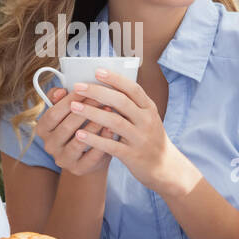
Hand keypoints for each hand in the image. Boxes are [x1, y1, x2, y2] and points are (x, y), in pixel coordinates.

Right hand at [34, 86, 113, 174]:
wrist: (89, 155)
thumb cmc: (79, 125)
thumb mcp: (67, 111)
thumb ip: (61, 98)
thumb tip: (61, 90)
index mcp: (43, 128)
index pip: (54, 113)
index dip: (70, 100)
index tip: (87, 88)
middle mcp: (49, 145)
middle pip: (66, 126)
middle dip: (86, 110)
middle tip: (102, 98)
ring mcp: (63, 159)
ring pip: (78, 141)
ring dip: (94, 125)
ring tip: (109, 111)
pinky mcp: (78, 169)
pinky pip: (91, 156)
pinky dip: (102, 141)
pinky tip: (111, 130)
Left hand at [68, 69, 200, 197]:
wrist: (164, 167)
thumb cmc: (149, 138)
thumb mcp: (147, 118)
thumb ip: (131, 104)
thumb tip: (106, 86)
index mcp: (149, 108)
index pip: (133, 89)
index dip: (115, 79)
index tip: (97, 71)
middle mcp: (147, 121)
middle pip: (121, 102)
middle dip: (97, 92)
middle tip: (78, 87)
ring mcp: (140, 139)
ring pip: (114, 122)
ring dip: (92, 113)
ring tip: (74, 107)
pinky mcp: (132, 156)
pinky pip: (111, 146)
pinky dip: (94, 139)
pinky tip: (79, 134)